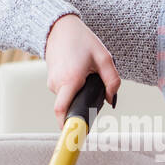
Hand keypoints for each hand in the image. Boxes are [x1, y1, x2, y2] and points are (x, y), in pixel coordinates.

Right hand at [44, 13, 120, 128]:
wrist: (58, 27)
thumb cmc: (81, 40)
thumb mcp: (104, 57)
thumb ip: (112, 80)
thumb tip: (111, 100)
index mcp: (70, 80)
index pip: (62, 110)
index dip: (67, 126)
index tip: (73, 137)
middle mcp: (57, 84)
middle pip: (71, 106)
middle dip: (83, 104)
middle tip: (94, 90)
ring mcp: (52, 83)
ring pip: (68, 98)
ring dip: (79, 93)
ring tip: (87, 73)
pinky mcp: (51, 81)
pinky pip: (64, 92)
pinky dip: (73, 88)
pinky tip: (79, 72)